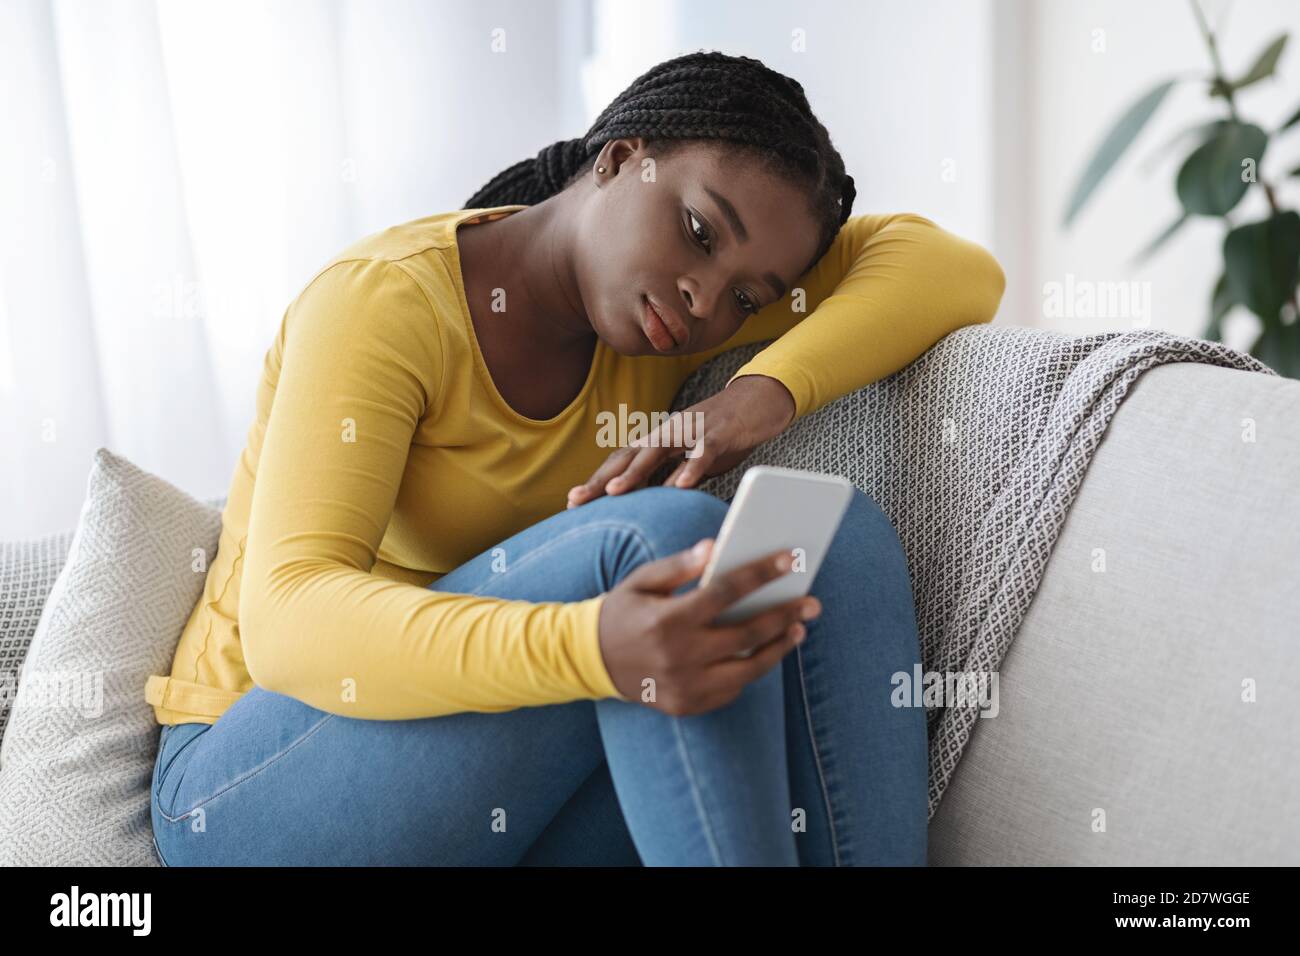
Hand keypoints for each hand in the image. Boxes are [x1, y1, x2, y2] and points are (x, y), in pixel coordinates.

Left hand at [566, 374, 795, 508]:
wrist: (758, 400)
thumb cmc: (724, 434)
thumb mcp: (692, 459)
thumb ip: (673, 477)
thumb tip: (656, 503)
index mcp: (660, 440)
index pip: (622, 461)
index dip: (598, 481)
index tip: (574, 502)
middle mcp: (669, 432)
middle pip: (629, 456)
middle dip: (601, 479)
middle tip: (576, 500)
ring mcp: (692, 431)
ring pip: (658, 450)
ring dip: (635, 472)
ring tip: (615, 493)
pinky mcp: (719, 433)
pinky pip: (702, 452)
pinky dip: (691, 468)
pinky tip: (681, 488)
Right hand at [597, 537, 821, 715]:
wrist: (589, 660)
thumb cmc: (622, 611)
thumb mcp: (642, 580)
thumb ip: (680, 566)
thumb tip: (714, 546)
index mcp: (668, 620)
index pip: (726, 592)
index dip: (761, 573)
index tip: (790, 560)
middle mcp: (678, 657)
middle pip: (747, 634)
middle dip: (785, 615)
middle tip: (812, 602)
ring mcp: (684, 687)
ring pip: (748, 670)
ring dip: (779, 648)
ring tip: (798, 629)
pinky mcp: (687, 705)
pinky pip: (732, 689)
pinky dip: (751, 669)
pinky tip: (766, 651)